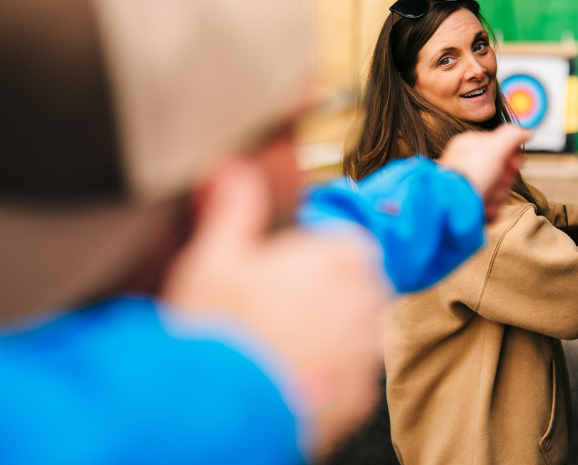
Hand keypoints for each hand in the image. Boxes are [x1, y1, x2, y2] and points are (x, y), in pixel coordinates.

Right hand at [163, 157, 389, 459]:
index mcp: (336, 258)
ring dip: (333, 336)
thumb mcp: (214, 256)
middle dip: (330, 296)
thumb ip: (234, 209)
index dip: (321, 256)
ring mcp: (363, 352)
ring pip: (360, 334)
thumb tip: (233, 169)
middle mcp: (362, 301)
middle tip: (282, 311)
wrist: (216, 408)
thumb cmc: (216, 327)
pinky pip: (353, 378)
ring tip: (283, 347)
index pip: (351, 245)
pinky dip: (331, 378)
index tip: (292, 272)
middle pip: (360, 288)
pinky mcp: (359, 397)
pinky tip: (292, 379)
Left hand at [438, 126, 529, 221]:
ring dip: (498, 194)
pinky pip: (492, 205)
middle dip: (504, 179)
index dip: (511, 156)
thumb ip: (512, 136)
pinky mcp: (471, 203)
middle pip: (502, 170)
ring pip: (498, 189)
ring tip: (486, 195)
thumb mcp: (494, 147)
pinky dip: (491, 207)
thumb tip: (526, 132)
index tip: (513, 163)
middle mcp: (468, 164)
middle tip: (498, 180)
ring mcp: (469, 184)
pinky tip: (483, 206)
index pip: (500, 146)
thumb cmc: (470, 175)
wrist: (455, 205)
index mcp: (469, 146)